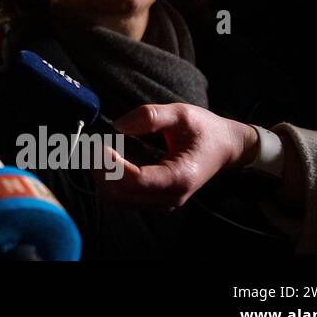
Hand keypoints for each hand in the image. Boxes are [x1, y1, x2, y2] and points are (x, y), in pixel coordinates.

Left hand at [96, 103, 258, 208]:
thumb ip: (151, 116)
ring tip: (95, 149)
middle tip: (90, 143)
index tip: (100, 143)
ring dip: (100, 176)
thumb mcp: (182, 113)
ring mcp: (162, 202)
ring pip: (117, 198)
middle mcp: (171, 197)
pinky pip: (122, 197)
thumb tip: (118, 125)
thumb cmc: (205, 130)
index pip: (136, 180)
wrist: (226, 148)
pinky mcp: (155, 200)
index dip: (112, 164)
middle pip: (120, 193)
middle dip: (99, 169)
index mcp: (180, 177)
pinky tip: (106, 159)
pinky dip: (108, 180)